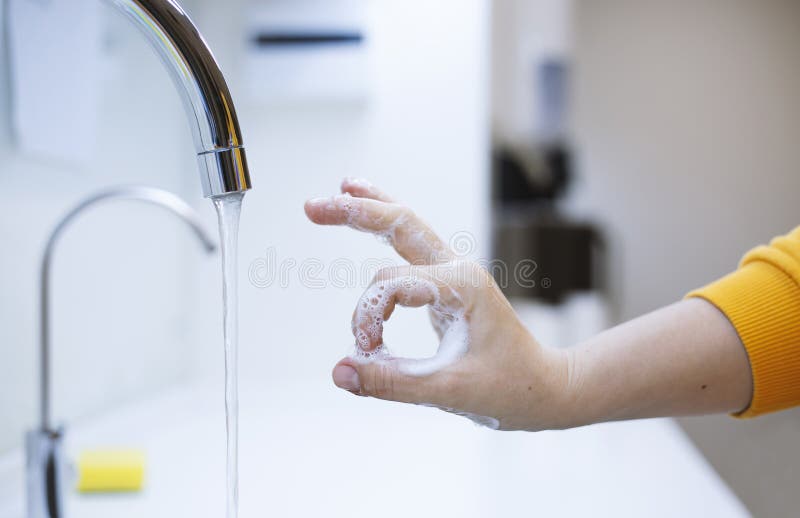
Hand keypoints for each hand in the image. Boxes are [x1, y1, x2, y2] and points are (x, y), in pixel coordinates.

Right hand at [304, 178, 569, 430]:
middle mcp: (457, 268)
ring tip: (342, 189)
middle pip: (400, 223)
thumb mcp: (449, 391)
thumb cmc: (509, 388)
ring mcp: (454, 272)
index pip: (388, 288)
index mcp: (460, 285)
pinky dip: (387, 230)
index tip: (367, 356)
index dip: (366, 320)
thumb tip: (338, 372)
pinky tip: (370, 218)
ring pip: (407, 226)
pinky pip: (412, 248)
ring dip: (372, 210)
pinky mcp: (449, 284)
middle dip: (355, 213)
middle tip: (310, 207)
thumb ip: (391, 382)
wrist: (546, 389)